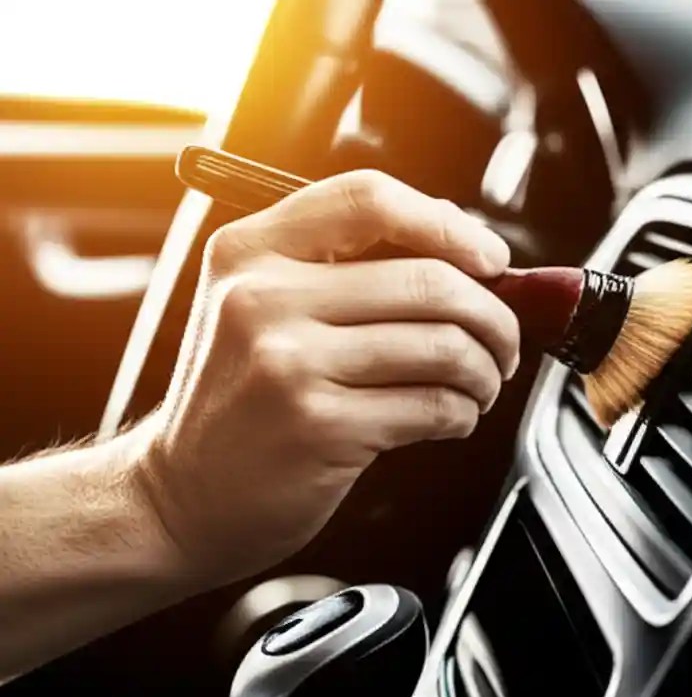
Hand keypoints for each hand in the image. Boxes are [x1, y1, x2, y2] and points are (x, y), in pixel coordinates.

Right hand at [129, 170, 517, 586]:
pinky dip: (463, 413)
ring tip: (480, 384)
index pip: (371, 199)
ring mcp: (289, 363)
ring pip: (444, 345)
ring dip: (485, 371)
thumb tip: (467, 244)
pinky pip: (433, 405)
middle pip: (430, 279)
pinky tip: (452, 417)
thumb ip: (348, 266)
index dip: (450, 225)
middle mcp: (263, 298)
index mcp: (252, 250)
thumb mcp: (264, 307)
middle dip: (493, 315)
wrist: (183, 496)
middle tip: (503, 341)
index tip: (490, 259)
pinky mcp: (319, 426)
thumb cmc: (243, 398)